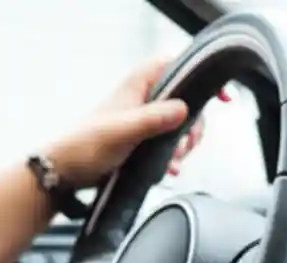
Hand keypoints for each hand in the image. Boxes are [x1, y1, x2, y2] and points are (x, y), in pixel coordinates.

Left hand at [44, 57, 209, 187]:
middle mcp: (143, 100)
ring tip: (173, 161)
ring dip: (184, 146)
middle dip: (193, 127)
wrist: (65, 172)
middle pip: (186, 102)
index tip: (220, 98)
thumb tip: (184, 108)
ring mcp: (144, 121)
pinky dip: (175, 158)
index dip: (200, 76)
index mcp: (137, 87)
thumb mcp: (123, 131)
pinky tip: (170, 170)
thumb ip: (154, 118)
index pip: (175, 66)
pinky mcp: (143, 141)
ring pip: (181, 126)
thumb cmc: (85, 146)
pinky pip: (171, 145)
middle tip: (185, 144)